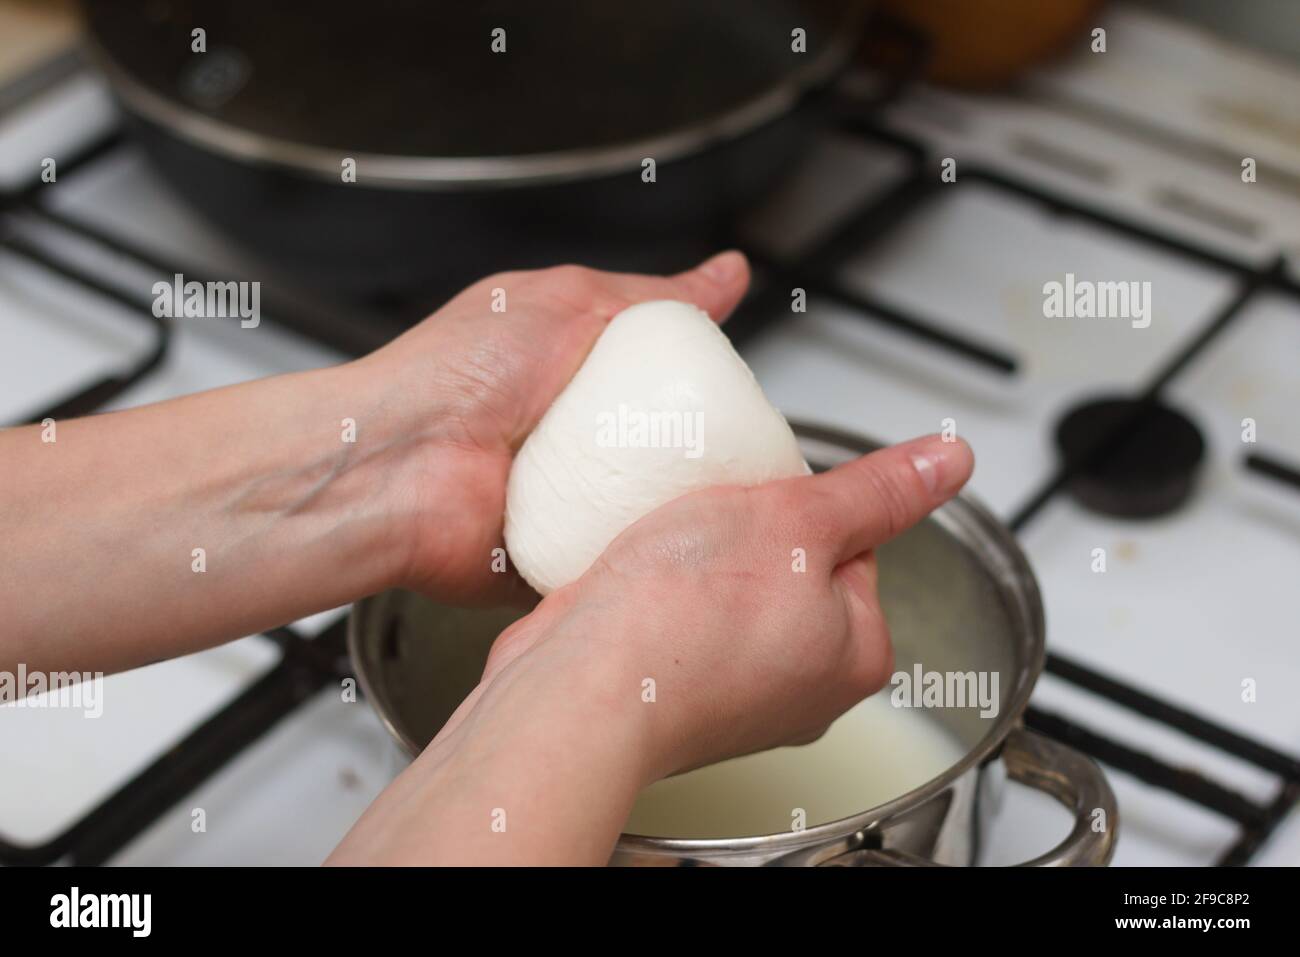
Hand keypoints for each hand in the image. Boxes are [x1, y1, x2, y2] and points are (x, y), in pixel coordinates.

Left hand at [345, 253, 750, 604]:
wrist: (396, 463)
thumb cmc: (454, 375)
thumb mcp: (567, 300)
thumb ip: (650, 295)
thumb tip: (724, 276)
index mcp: (571, 378)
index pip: (662, 384)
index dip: (704, 390)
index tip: (744, 397)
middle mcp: (570, 443)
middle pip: (665, 451)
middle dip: (703, 455)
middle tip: (741, 452)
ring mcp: (562, 505)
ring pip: (649, 509)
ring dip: (675, 505)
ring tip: (712, 495)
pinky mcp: (556, 560)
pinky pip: (617, 561)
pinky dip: (638, 552)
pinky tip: (664, 537)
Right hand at [477, 432, 974, 778]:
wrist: (580, 688)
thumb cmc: (686, 621)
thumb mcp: (799, 520)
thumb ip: (877, 491)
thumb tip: (947, 462)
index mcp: (856, 653)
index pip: (854, 545)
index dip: (806, 507)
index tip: (767, 500)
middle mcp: (801, 687)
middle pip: (790, 565)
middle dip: (750, 530)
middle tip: (713, 523)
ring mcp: (733, 694)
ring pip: (729, 586)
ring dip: (699, 555)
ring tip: (671, 549)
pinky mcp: (672, 688)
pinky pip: (679, 614)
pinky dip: (660, 589)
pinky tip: (639, 578)